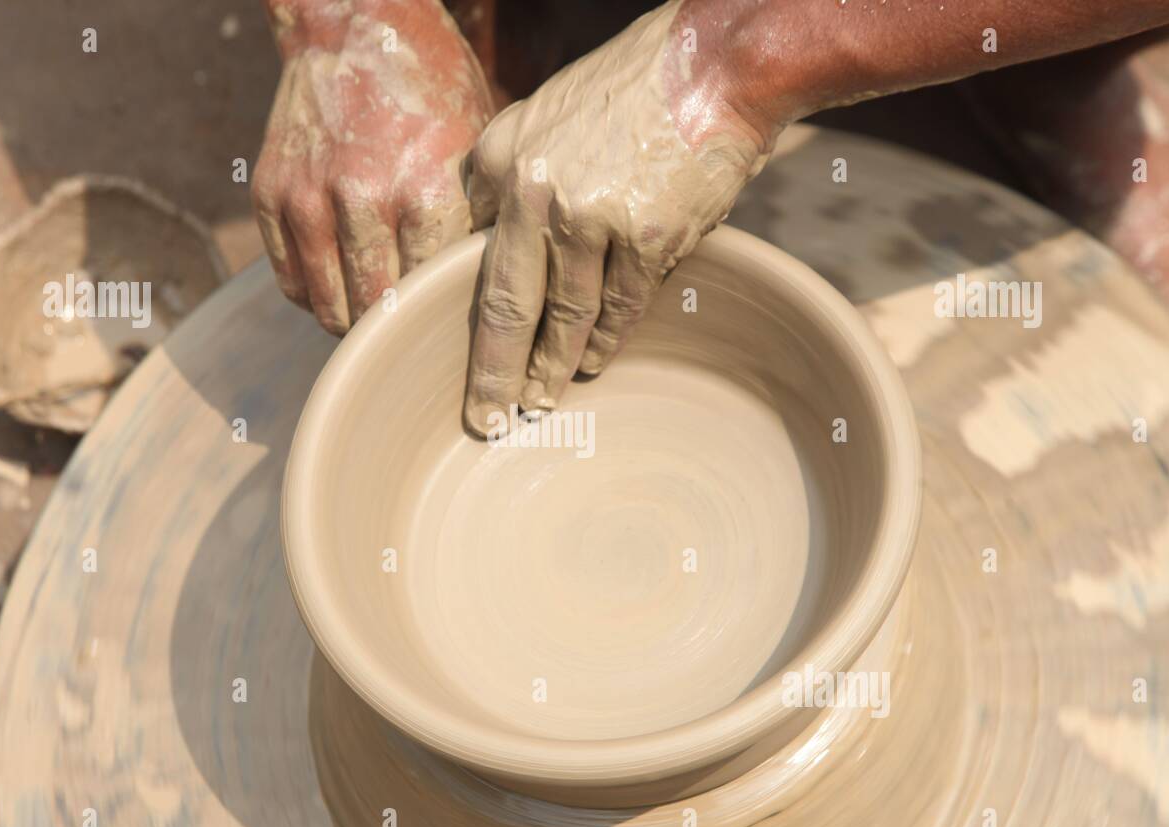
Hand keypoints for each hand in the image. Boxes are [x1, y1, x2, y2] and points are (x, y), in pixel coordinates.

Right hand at [253, 0, 492, 334]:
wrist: (357, 25)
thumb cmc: (434, 91)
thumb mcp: (479, 149)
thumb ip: (480, 222)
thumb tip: (493, 297)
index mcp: (428, 192)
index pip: (433, 297)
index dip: (441, 316)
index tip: (449, 328)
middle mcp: (364, 201)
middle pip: (378, 314)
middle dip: (396, 332)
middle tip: (411, 333)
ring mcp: (309, 198)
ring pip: (329, 309)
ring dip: (353, 322)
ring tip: (376, 315)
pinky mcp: (270, 193)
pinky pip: (291, 282)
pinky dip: (315, 295)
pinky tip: (340, 282)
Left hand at [462, 0, 778, 434]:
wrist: (710, 67)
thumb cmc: (630, 92)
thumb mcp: (544, 117)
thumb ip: (513, 178)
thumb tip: (490, 243)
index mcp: (502, 160)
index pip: (470, 259)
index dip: (463, 320)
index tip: (458, 361)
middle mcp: (535, 190)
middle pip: (506, 304)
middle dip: (495, 371)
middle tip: (488, 418)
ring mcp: (591, 216)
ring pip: (565, 315)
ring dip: (552, 368)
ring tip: (541, 401)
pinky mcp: (646, 236)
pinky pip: (620, 306)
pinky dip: (606, 340)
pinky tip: (593, 363)